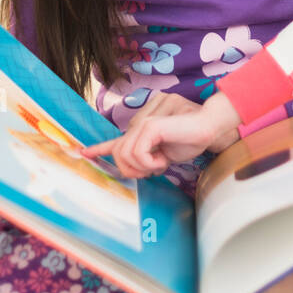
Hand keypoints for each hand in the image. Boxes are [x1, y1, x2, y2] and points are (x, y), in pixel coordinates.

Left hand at [79, 88, 240, 178]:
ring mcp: (144, 122)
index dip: (100, 149)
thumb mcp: (162, 155)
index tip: (84, 153)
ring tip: (161, 162)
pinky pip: (138, 153)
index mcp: (141, 131)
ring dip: (144, 167)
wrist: (208, 129)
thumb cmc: (190, 141)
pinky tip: (163, 159)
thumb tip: (134, 170)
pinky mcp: (150, 126)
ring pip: (126, 155)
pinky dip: (150, 163)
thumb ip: (146, 158)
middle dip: (133, 170)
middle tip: (154, 169)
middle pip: (119, 155)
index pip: (116, 142)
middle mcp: (139, 123)